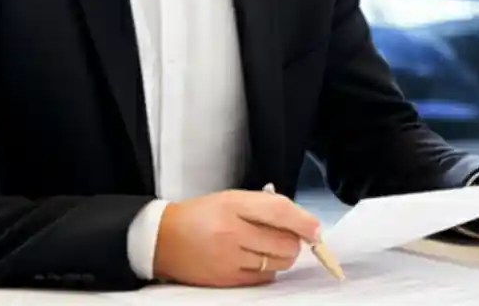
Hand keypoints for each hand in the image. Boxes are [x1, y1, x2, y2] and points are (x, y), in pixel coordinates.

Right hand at [154, 190, 321, 287]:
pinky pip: (264, 278)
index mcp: (233, 205)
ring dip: (282, 256)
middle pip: (284, 242)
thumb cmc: (200, 216)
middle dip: (293, 241)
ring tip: (267, 247)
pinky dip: (268, 270)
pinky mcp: (227, 280)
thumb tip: (301, 222)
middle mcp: (232, 232)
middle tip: (285, 236)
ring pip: (278, 262)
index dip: (304, 221)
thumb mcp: (230, 199)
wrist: (162, 239)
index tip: (316, 229)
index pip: (279, 211)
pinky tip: (256, 260)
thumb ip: (264, 206)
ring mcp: (230, 259)